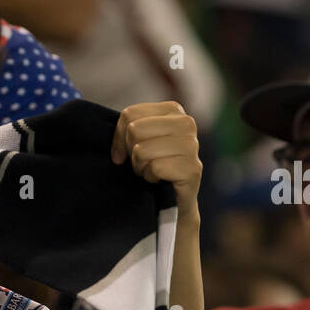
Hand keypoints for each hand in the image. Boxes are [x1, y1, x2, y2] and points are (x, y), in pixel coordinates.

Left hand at [110, 101, 201, 215]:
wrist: (174, 199)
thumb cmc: (153, 165)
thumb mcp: (138, 140)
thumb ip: (126, 132)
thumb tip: (118, 154)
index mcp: (173, 110)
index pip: (130, 115)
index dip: (120, 138)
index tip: (127, 151)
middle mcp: (186, 123)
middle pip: (134, 131)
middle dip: (132, 153)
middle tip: (145, 162)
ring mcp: (192, 146)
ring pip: (142, 150)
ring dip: (141, 167)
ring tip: (153, 171)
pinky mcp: (192, 168)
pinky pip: (155, 168)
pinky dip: (151, 178)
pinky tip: (161, 180)